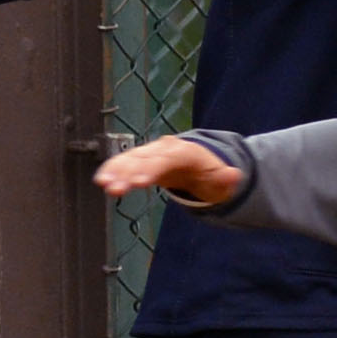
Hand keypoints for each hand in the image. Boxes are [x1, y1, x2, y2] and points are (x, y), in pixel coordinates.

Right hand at [94, 134, 243, 205]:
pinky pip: (124, 161)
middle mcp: (163, 149)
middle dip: (127, 172)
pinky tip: (101, 180)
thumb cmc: (208, 173)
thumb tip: (235, 175)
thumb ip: (226, 178)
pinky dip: (112, 168)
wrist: (197, 161)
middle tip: (114, 188)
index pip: (166, 159)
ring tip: (103, 184)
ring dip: (115, 170)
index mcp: (184, 152)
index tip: (139, 182)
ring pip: (130, 158)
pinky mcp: (140, 160)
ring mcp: (150, 153)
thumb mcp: (221, 179)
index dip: (151, 169)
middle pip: (144, 159)